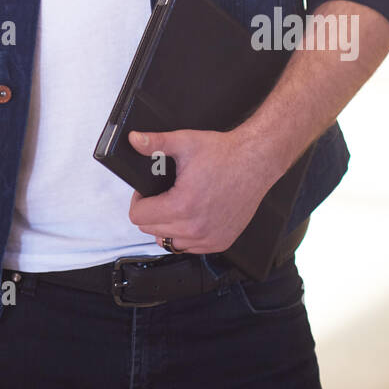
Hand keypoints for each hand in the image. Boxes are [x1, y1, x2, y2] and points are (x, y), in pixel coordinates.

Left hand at [126, 127, 277, 253]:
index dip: (139, 200)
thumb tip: (134, 139)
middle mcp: (195, 228)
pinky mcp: (221, 243)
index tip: (148, 191)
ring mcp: (209, 239)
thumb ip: (155, 143)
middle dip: (151, 212)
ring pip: (169, 243)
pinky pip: (190, 248)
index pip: (139, 217)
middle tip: (162, 194)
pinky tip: (191, 216)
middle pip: (151, 231)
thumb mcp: (184, 142)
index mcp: (182, 206)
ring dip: (167, 227)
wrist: (255, 161)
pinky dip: (185, 236)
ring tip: (176, 205)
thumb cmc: (224, 154)